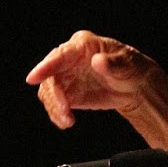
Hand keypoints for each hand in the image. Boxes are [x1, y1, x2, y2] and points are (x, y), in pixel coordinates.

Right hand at [26, 30, 156, 129]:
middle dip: (54, 94)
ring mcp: (67, 76)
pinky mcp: (68, 93)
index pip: (60, 55)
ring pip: (49, 91)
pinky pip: (55, 103)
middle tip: (64, 109)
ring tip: (67, 120)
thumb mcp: (127, 64)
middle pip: (50, 75)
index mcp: (82, 45)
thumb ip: (113, 63)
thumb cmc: (131, 68)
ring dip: (54, 107)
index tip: (33, 78)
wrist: (134, 86)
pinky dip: (57, 114)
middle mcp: (69, 59)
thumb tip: (98, 61)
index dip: (46, 67)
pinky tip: (66, 122)